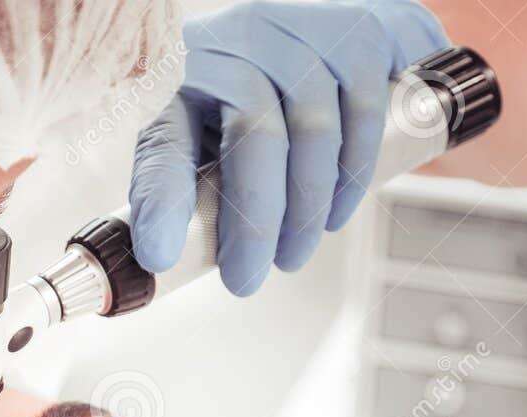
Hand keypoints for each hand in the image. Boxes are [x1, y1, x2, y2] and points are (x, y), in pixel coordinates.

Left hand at [130, 0, 446, 294]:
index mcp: (187, 73)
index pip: (170, 138)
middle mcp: (241, 38)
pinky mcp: (362, 29)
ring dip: (308, 207)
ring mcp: (304, 28)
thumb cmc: (251, 99)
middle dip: (254, 222)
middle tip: (248, 279)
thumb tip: (160, 259)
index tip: (160, 255)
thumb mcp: (202, 133)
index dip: (163, 201)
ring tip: (295, 250)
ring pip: (316, 128)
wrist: (317, 36)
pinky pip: (366, 108)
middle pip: (255, 135)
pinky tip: (337, 211)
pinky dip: (354, 172)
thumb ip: (184, 185)